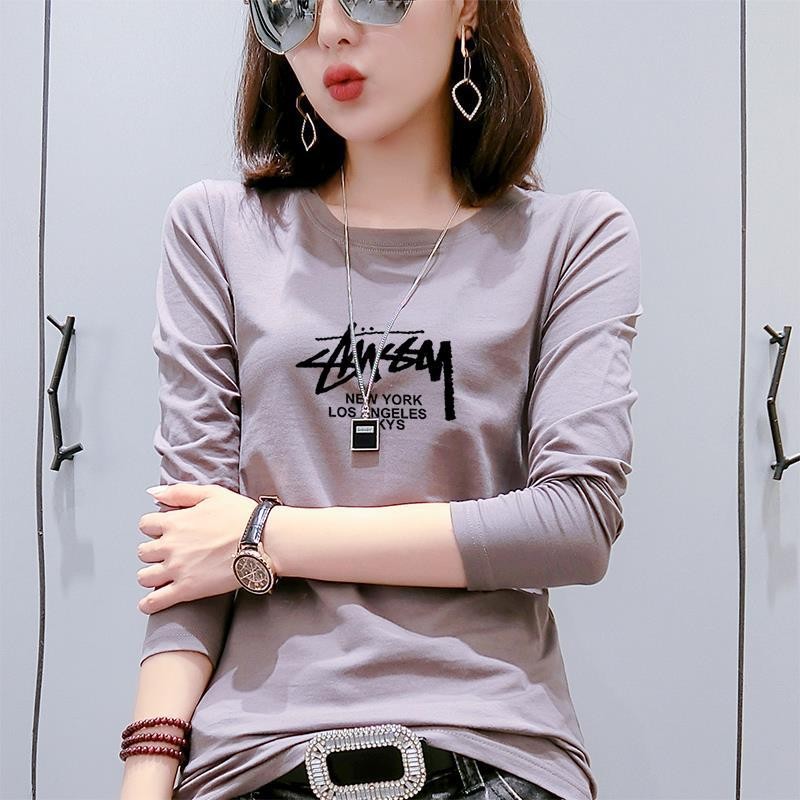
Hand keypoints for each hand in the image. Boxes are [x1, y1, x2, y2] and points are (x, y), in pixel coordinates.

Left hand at [136, 483, 257, 613]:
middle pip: (143, 552)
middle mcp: (171, 546)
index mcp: (175, 522)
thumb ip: (180, 492)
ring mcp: (177, 569)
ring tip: (162, 575)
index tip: (164, 531)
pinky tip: (150, 603)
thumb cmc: (242, 517)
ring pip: (144, 577)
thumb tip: (154, 493)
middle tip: (168, 553)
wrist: (262, 540)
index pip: (146, 525)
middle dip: (153, 552)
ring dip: (150, 576)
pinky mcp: (186, 589)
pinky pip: (156, 602)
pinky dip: (149, 604)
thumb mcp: (212, 494)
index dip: (154, 527)